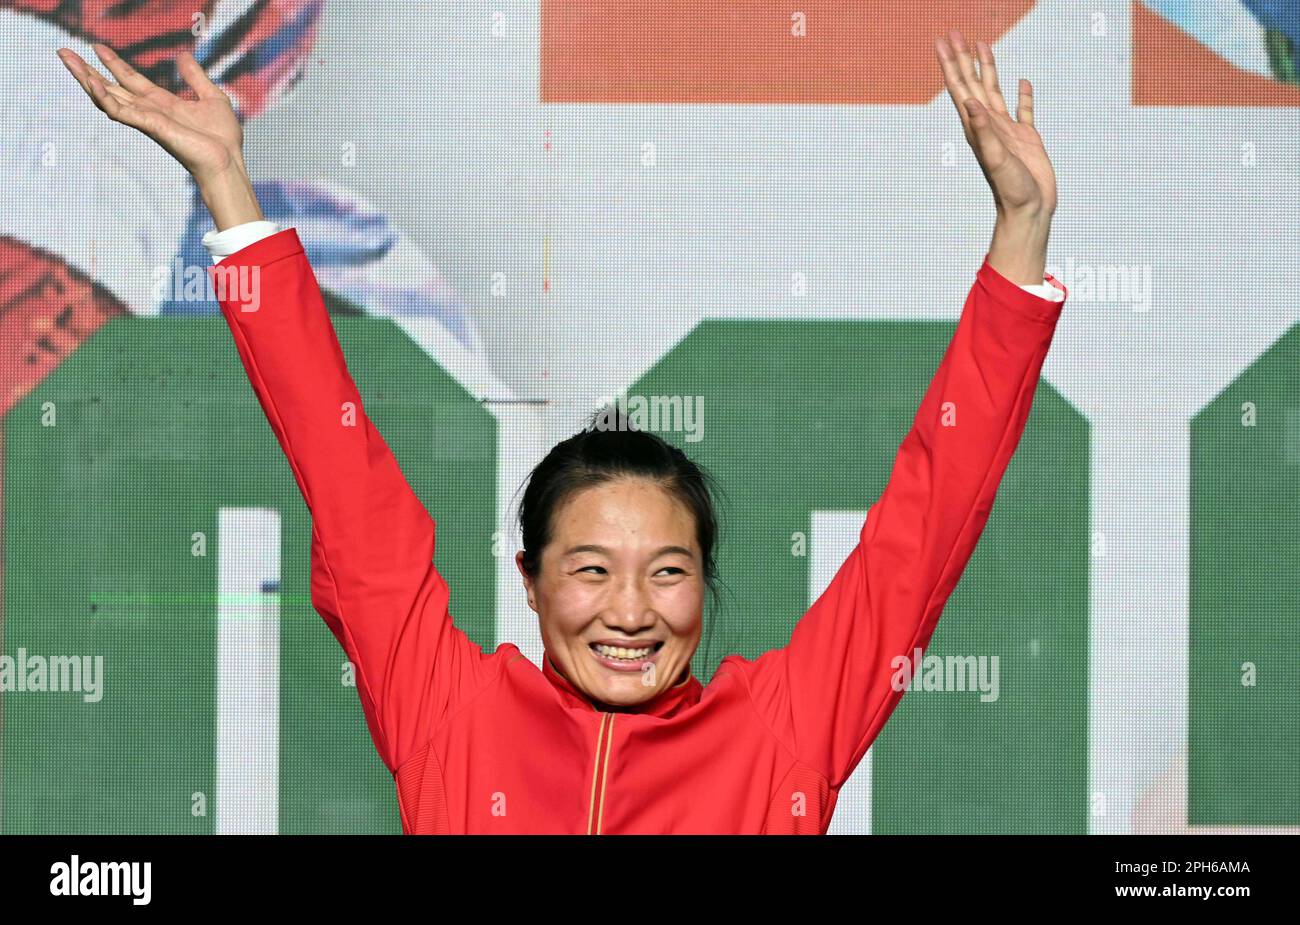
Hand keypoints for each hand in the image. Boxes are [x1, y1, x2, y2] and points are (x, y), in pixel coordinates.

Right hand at [56, 43, 243, 183]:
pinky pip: (121, 112)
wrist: (228, 160)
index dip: (114, 63)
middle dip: (87, 70)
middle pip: (110, 87)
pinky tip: (92, 83)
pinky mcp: (151, 127)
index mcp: (162, 104)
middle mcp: (149, 111)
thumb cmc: (222, 138)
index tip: (97, 47)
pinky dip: (104, 97)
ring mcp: (147, 119)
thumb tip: (183, 55)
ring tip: (68, 60)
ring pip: (107, 97)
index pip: (130, 80)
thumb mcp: (212, 97)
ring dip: (86, 79)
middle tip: (64, 51)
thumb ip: (195, 77)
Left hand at [935, 30, 1056, 216]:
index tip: (942, 42)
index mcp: (977, 127)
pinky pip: (1024, 110)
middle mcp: (988, 125)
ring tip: (982, 45)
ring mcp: (1007, 130)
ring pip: (994, 91)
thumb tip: (969, 102)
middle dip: (962, 59)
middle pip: (972, 83)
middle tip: (954, 34)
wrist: (1028, 210)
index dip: (951, 64)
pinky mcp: (1027, 138)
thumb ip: (983, 130)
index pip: (959, 88)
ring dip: (987, 68)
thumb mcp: (995, 157)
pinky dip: (1022, 95)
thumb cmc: (1010, 189)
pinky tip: (1022, 82)